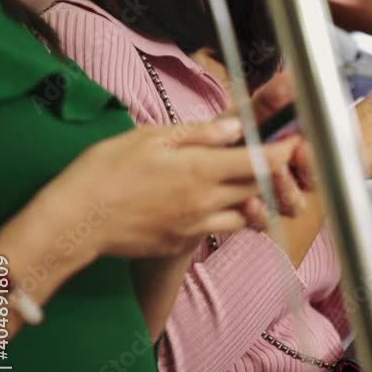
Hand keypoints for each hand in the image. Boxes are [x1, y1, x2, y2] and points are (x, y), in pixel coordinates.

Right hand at [45, 119, 302, 258]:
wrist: (77, 221)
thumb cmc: (106, 171)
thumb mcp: (150, 137)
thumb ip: (198, 134)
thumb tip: (236, 127)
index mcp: (200, 170)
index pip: (258, 162)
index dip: (282, 153)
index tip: (294, 144)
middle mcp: (206, 201)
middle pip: (257, 189)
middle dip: (270, 175)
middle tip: (275, 161)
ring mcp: (197, 227)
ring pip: (243, 214)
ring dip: (250, 200)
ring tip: (243, 184)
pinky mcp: (184, 244)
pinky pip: (216, 230)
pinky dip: (224, 217)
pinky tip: (210, 204)